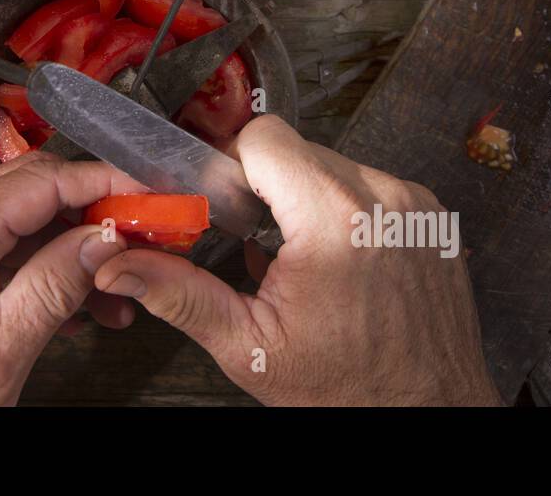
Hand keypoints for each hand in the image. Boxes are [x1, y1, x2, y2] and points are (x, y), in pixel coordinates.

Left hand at [0, 152, 138, 405]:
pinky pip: (2, 245)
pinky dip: (43, 265)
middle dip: (95, 214)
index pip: (43, 180)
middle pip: (35, 189)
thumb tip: (105, 238)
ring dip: (73, 247)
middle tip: (144, 240)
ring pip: (24, 218)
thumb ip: (53, 286)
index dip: (105, 182)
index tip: (150, 196)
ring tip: (114, 296)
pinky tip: (74, 304)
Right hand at [93, 115, 501, 405]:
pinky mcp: (430, 214)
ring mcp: (413, 205)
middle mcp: (383, 201)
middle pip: (297, 149)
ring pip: (333, 164)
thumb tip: (120, 267)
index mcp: (334, 220)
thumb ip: (180, 296)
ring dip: (305, 198)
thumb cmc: (350, 388)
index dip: (231, 163)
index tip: (224, 199)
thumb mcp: (250, 347)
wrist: (427, 414)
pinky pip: (370, 186)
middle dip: (265, 187)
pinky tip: (334, 258)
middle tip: (255, 240)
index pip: (265, 136)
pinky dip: (344, 210)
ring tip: (298, 256)